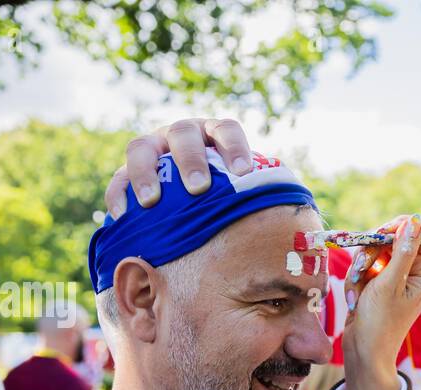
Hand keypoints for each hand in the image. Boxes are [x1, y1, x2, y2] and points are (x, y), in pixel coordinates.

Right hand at [105, 117, 252, 217]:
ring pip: (142, 147)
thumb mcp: (243, 194)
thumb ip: (261, 200)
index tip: (242, 174)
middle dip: (190, 160)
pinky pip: (117, 179)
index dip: (234, 148)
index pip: (226, 129)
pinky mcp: (126, 171)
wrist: (188, 205)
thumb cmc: (227, 201)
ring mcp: (152, 149)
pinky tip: (123, 219)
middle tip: (198, 189)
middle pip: (183, 134)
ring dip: (146, 173)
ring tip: (152, 202)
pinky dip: (119, 196)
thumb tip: (303, 229)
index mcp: (215, 135)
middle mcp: (183, 135)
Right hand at [341, 215, 420, 389]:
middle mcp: (412, 271)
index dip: (407, 226)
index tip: (388, 231)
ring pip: (375, 250)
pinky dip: (356, 279)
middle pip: (395, 237)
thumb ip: (402, 251)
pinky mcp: (376, 281)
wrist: (362, 350)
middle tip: (364, 266)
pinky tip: (355, 298)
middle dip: (374, 250)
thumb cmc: (380, 321)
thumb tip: (414, 221)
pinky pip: (364, 265)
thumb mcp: (390, 283)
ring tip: (359, 292)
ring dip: (361, 267)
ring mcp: (393, 275)